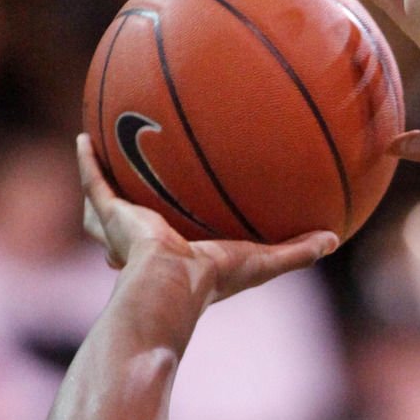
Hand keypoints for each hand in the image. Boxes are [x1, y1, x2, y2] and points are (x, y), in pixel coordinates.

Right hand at [76, 135, 336, 303]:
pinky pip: (93, 181)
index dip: (180, 228)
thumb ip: (297, 251)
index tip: (186, 212)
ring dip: (102, 184)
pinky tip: (84, 135)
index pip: (177, 238)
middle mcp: (145, 243)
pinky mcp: (107, 214)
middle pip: (134, 222)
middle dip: (133, 209)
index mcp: (178, 254)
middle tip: (139, 183)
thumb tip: (336, 239)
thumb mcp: (263, 261)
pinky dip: (87, 161)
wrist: (170, 284)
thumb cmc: (213, 280)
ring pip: (105, 205)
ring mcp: (122, 228)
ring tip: (101, 152)